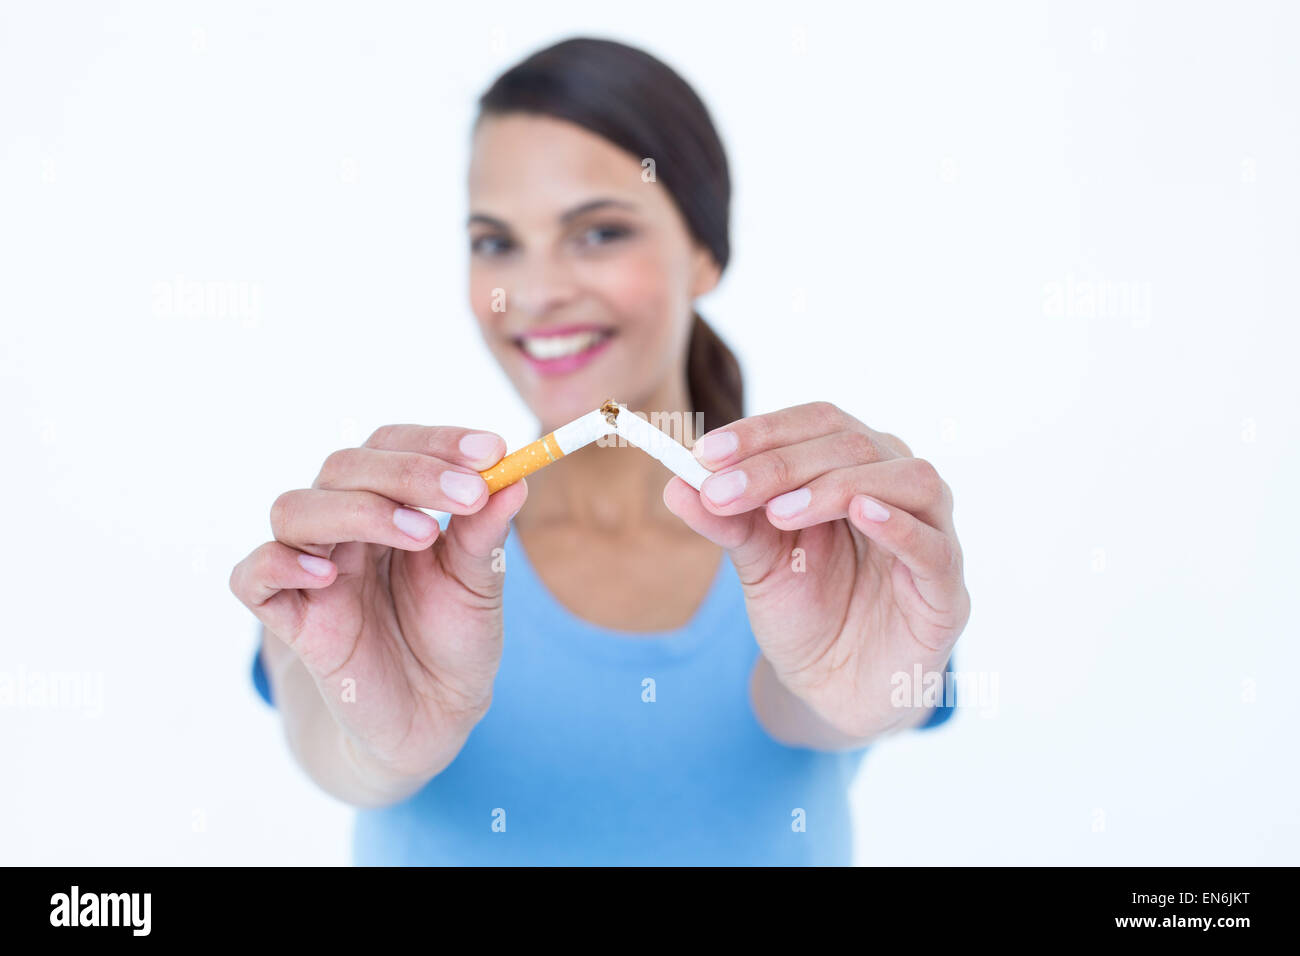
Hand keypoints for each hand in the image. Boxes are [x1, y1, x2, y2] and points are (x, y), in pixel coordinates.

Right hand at [230, 425, 526, 786]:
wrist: (433, 714)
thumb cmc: (453, 636)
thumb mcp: (480, 582)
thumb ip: (486, 532)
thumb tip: (518, 476)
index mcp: (389, 503)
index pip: (394, 446)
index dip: (437, 441)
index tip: (492, 450)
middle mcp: (344, 525)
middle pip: (344, 467)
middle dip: (409, 472)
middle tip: (468, 493)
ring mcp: (313, 569)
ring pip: (294, 509)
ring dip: (357, 509)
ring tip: (421, 534)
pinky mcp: (290, 620)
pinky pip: (253, 577)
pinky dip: (280, 564)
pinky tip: (328, 574)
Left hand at [664, 402, 969, 740]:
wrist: (834, 689)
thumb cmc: (806, 612)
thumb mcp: (757, 563)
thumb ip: (727, 522)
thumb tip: (676, 483)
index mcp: (855, 467)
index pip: (817, 422)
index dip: (763, 431)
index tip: (705, 453)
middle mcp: (899, 488)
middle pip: (854, 444)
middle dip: (781, 464)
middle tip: (724, 490)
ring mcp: (934, 535)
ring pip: (908, 478)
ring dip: (837, 485)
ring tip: (781, 510)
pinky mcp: (948, 594)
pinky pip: (935, 547)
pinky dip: (900, 525)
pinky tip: (860, 514)